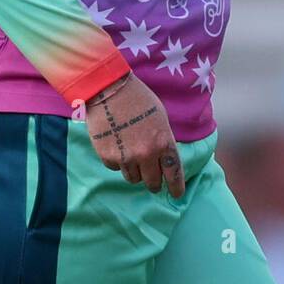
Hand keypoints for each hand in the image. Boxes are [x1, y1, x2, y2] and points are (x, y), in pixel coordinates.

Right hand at [82, 72, 184, 197]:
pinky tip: (116, 144)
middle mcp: (146, 154)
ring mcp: (125, 157)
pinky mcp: (107, 156)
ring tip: (130, 154)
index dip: (176, 187)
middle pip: (152, 183)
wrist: (108, 88)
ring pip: (133, 178)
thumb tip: (163, 157)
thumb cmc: (138, 98)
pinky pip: (115, 168)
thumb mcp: (160, 117)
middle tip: (152, 180)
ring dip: (134, 170)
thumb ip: (163, 140)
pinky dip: (117, 161)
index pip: (174, 173)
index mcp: (163, 142)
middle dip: (153, 182)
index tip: (177, 194)